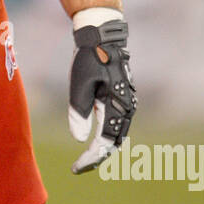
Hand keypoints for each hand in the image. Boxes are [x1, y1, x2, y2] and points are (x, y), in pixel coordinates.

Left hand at [68, 19, 136, 173]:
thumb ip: (80, 113)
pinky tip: (94, 140)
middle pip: (115, 141)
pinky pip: (116, 123)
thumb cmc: (89, 58)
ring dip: (103, 147)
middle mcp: (127, 106)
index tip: (77, 168)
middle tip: (79, 167)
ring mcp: (126, 102)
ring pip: (117, 133)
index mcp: (118, 105)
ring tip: (86, 158)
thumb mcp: (79, 86)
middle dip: (98, 156)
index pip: (106, 142)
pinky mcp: (121, 97)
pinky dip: (106, 135)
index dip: (92, 158)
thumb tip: (80, 140)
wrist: (102, 36)